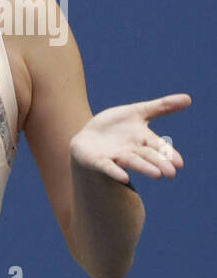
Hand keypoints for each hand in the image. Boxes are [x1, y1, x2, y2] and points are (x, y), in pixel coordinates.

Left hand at [70, 93, 190, 183]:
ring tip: (156, 175)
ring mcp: (115, 156)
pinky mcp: (98, 161)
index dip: (169, 154)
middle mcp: (131, 150)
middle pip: (148, 157)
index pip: (159, 147)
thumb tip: (189, 99)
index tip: (179, 163)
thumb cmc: (115, 126)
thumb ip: (160, 107)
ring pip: (132, 162)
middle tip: (171, 173)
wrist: (87, 136)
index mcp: (142, 139)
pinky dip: (115, 172)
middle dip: (159, 163)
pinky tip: (124, 178)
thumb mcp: (136, 112)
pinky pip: (108, 167)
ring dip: (144, 168)